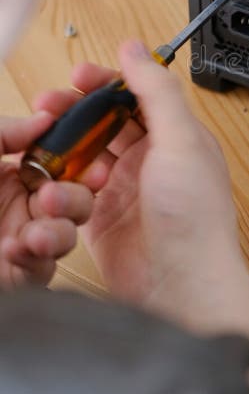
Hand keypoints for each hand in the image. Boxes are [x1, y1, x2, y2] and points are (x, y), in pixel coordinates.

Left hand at [0, 112, 99, 286]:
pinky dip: (35, 257)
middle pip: (76, 199)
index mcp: (13, 174)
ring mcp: (20, 240)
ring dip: (60, 230)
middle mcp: (21, 206)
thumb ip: (5, 132)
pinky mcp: (16, 273)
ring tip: (35, 232)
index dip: (83, 161)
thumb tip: (44, 120)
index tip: (94, 159)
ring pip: (67, 235)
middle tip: (53, 196)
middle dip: (76, 197)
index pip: (63, 165)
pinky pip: (42, 267)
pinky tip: (15, 248)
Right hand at [35, 41, 242, 312]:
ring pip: (86, 152)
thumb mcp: (181, 141)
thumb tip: (136, 48)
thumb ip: (157, 91)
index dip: (106, 81)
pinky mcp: (102, 217)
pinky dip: (60, 179)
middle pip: (105, 120)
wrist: (181, 285)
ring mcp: (125, 188)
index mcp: (176, 136)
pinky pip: (74, 188)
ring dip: (64, 142)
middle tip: (48, 103)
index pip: (137, 95)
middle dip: (76, 108)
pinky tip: (53, 176)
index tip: (78, 75)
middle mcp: (151, 159)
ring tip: (43, 137)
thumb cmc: (194, 218)